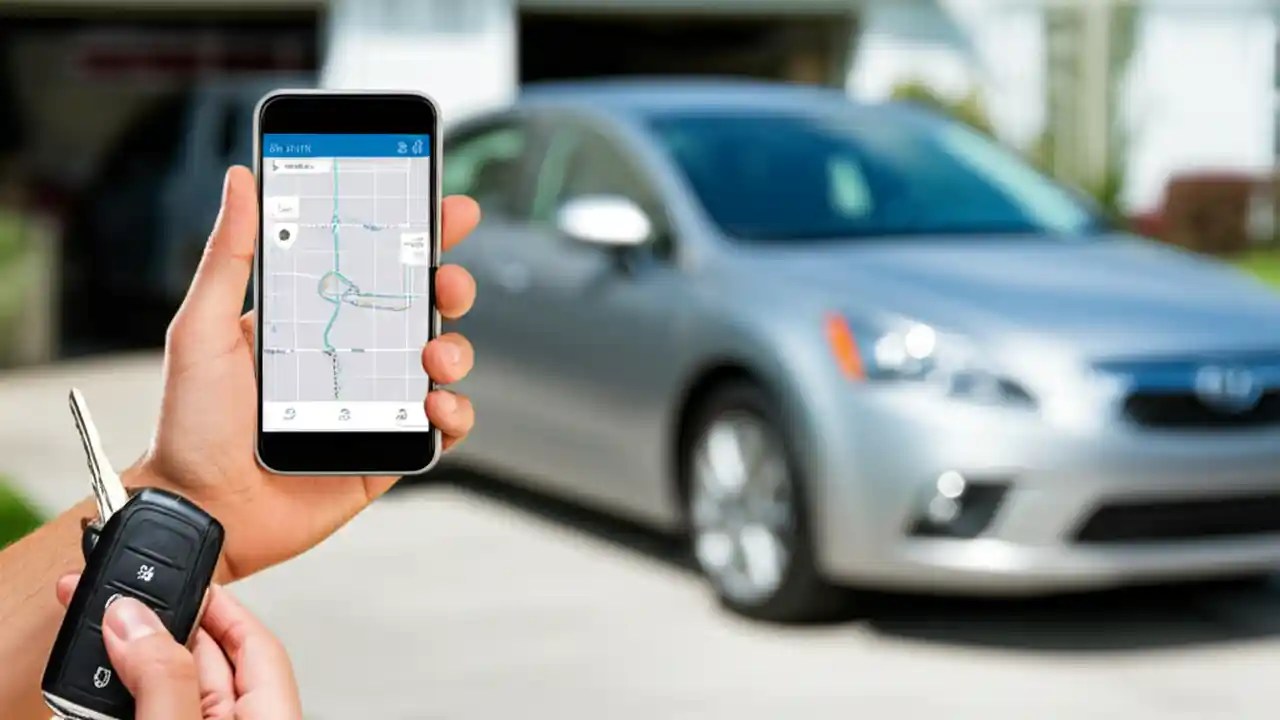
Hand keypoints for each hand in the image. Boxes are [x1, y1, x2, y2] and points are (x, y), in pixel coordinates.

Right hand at [56, 576, 300, 719]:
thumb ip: (165, 681)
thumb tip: (135, 622)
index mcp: (271, 716)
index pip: (257, 643)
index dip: (218, 603)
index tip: (177, 576)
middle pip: (208, 663)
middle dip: (161, 628)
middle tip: (118, 604)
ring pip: (171, 691)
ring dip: (133, 663)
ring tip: (96, 643)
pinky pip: (150, 713)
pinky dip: (124, 699)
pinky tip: (93, 689)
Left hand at [131, 166, 478, 580]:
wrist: (202, 509)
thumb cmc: (193, 424)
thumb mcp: (203, 327)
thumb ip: (230, 255)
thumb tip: (241, 179)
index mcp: (317, 318)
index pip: (378, 266)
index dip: (419, 235)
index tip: (447, 208)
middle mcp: (354, 356)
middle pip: (424, 308)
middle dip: (450, 285)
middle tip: (444, 282)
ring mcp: (377, 405)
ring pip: (443, 363)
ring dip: (456, 349)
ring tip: (433, 357)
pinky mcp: (390, 451)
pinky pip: (442, 427)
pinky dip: (454, 413)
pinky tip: (434, 407)